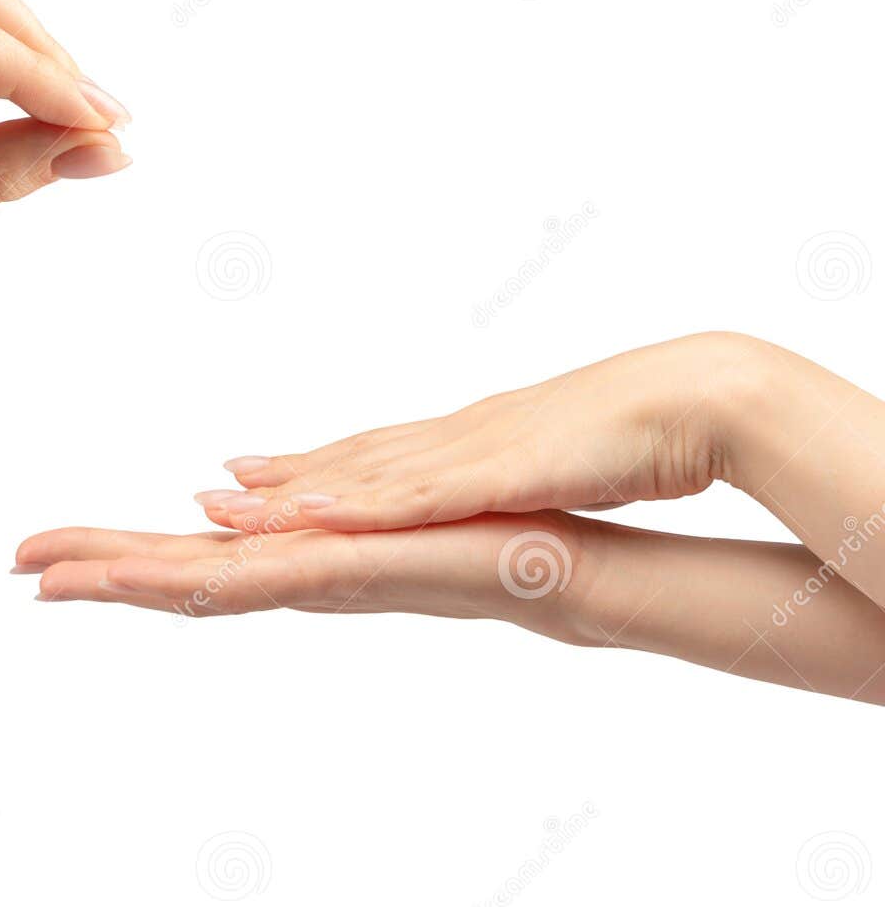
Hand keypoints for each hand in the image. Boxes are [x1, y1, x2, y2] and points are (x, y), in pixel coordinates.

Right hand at [15, 512, 591, 640]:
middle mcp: (293, 573)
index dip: (116, 552)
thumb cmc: (470, 531)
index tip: (48, 554)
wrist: (551, 564)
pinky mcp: (356, 574)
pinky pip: (269, 578)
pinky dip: (211, 577)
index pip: (186, 556)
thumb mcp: (366, 500)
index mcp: (289, 553)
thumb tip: (246, 487)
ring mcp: (318, 578)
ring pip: (208, 582)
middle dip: (100, 563)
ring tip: (57, 578)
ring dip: (132, 577)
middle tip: (20, 563)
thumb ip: (301, 499)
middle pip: (180, 571)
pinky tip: (162, 569)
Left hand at [194, 332, 772, 533]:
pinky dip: (358, 506)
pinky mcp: (495, 473)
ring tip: (221, 510)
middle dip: (277, 483)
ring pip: (359, 477)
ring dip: (290, 495)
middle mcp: (451, 439)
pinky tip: (309, 513)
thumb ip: (515, 476)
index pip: (370, 458)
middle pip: (346, 462)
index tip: (255, 480)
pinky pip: (413, 497)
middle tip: (211, 496)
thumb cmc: (633, 429)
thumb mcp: (553, 462)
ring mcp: (466, 453)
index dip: (311, 471)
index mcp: (467, 441)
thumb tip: (503, 491)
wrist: (695, 393)